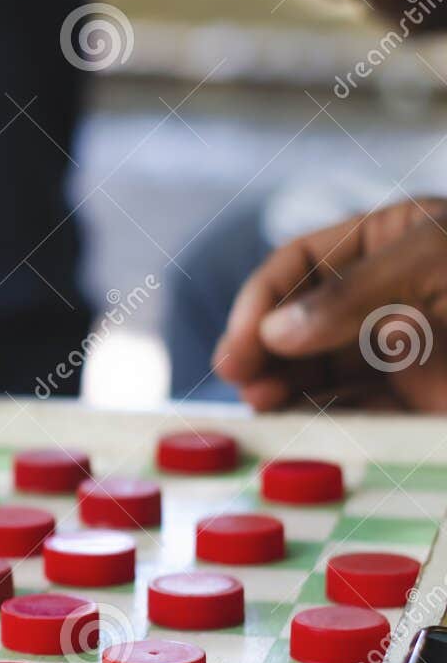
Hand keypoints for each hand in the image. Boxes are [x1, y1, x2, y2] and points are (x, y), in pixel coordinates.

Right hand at [214, 197, 446, 410]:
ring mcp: (403, 349)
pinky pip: (359, 410)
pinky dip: (324, 418)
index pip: (302, 261)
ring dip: (284, 385)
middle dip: (262, 346)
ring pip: (321, 369)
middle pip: (301, 319)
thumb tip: (273, 333)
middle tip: (236, 375)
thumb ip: (350, 293)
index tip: (241, 341)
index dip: (261, 299)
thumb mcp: (433, 261)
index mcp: (393, 239)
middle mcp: (389, 293)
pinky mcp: (417, 399)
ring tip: (261, 402)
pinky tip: (301, 422)